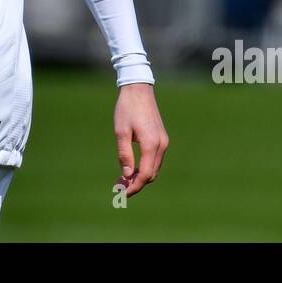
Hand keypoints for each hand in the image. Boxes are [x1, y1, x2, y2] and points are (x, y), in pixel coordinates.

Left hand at [113, 82, 167, 197]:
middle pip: (151, 174)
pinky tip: (132, 167)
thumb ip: (124, 154)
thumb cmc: (127, 109)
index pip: (145, 175)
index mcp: (151, 145)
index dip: (134, 187)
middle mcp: (161, 145)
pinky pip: (155, 159)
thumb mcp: (121, 131)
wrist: (138, 89)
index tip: (122, 193)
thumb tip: (126, 175)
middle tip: (119, 187)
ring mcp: (163, 141)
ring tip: (123, 179)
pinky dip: (145, 166)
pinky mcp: (161, 138)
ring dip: (140, 176)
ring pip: (154, 168)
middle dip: (136, 183)